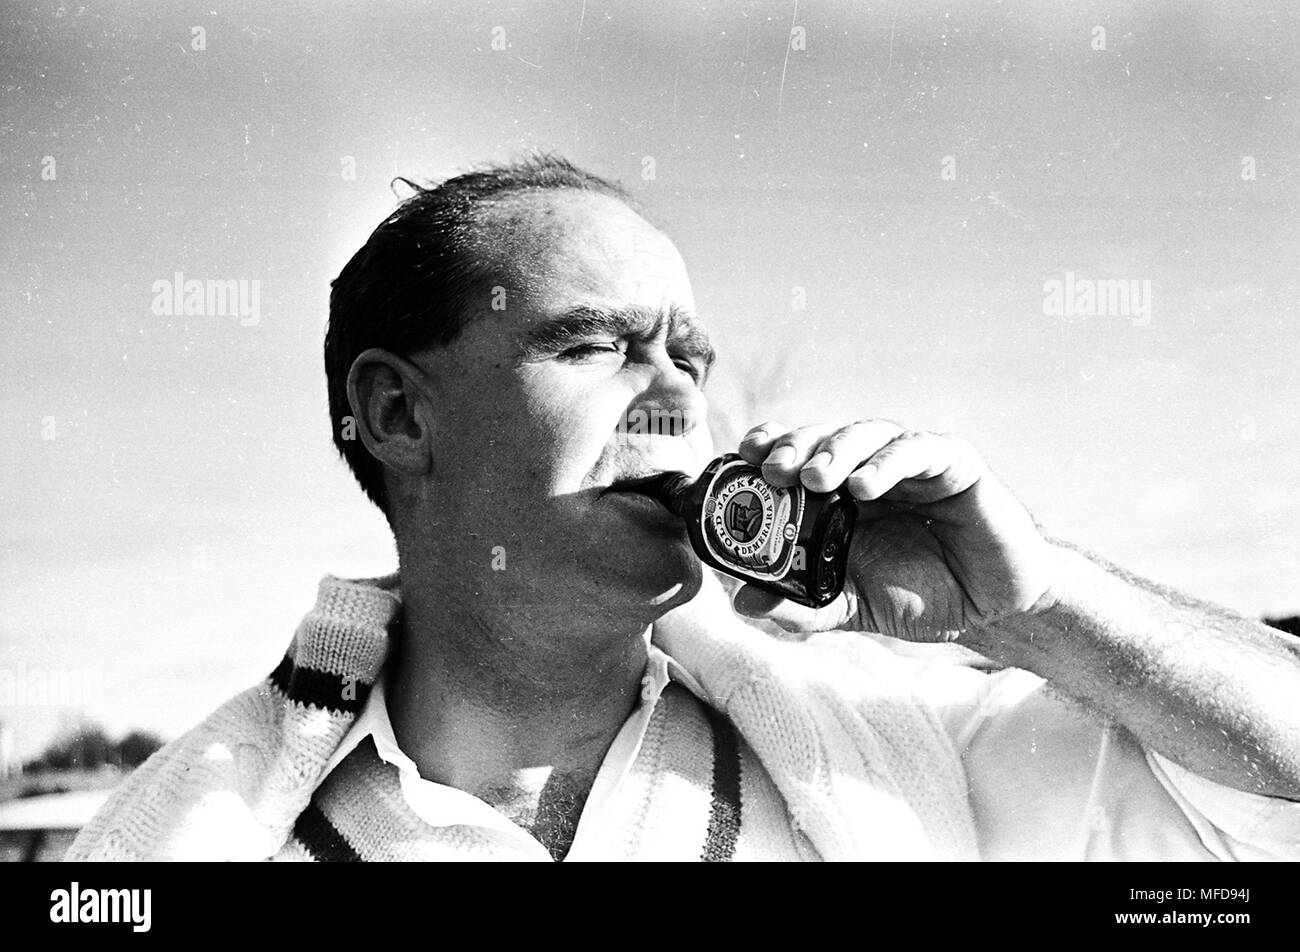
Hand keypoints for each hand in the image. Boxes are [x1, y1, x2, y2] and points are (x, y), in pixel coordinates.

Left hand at [731, 420, 1060, 641]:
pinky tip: (867, 485)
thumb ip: (802, 604)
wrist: (993, 609)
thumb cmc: (921, 596)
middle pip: (825, 437)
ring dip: (836, 451)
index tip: (743, 455)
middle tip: (775, 470)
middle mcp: (871, 469)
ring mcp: (913, 463)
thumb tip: (743, 603)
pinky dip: (888, 462)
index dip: (770, 445)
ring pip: (867, 434)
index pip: (797, 453)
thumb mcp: (852, 604)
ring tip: (815, 479)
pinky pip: (919, 450)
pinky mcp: (956, 465)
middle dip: (796, 447)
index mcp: (840, 494)